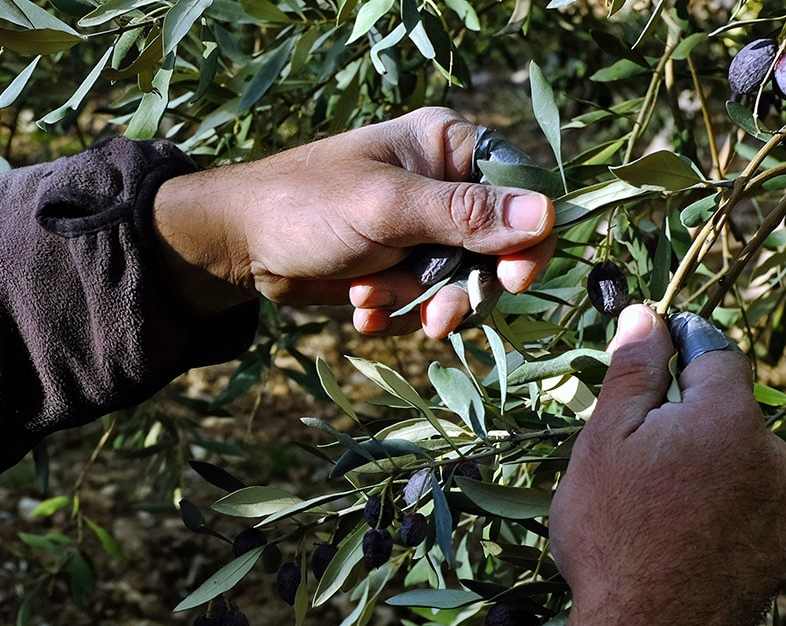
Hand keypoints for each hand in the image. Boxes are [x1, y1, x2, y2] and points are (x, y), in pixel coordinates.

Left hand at [151, 107, 554, 338]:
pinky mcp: (401, 267)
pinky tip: (358, 308)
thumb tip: (545, 215)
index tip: (509, 282)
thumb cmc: (307, 206)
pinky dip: (394, 314)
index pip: (522, 192)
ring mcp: (423, 231)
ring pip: (460, 286)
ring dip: (415, 304)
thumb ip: (466, 215)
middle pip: (496, 252)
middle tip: (435, 318)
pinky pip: (424, 303)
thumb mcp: (388, 209)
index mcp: (449, 148)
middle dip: (459, 290)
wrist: (239, 246)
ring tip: (367, 299)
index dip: (525, 242)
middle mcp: (444, 186)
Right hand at [548, 305, 785, 625]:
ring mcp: (778, 511)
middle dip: (684, 415)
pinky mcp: (774, 555)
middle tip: (629, 446)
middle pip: (725, 412)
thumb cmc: (615, 533)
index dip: (680, 342)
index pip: (715, 352)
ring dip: (700, 464)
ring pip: (735, 463)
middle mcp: (769, 457)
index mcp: (728, 416)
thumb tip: (646, 316)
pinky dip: (713, 509)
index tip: (650, 346)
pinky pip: (742, 509)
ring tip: (647, 502)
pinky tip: (672, 537)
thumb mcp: (605, 441)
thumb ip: (633, 374)